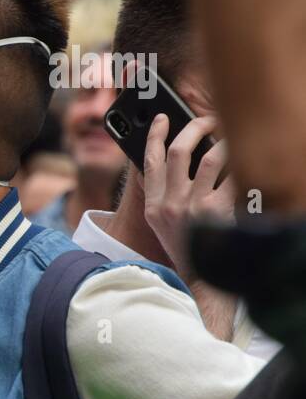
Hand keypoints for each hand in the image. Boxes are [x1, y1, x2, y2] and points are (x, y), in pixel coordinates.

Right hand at [142, 114, 234, 277]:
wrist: (204, 280)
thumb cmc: (189, 249)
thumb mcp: (165, 224)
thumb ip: (167, 194)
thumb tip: (181, 158)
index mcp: (154, 206)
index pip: (149, 161)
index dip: (155, 135)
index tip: (162, 118)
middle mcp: (170, 204)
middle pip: (178, 151)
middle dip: (194, 128)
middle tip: (207, 120)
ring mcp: (193, 207)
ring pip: (208, 157)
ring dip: (223, 141)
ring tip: (232, 137)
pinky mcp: (217, 212)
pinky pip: (233, 175)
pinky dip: (242, 165)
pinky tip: (249, 162)